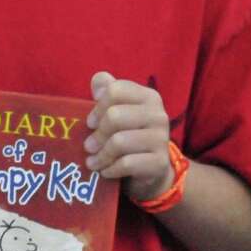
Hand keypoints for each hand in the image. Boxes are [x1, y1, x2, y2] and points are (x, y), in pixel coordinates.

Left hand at [84, 72, 173, 202]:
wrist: (152, 171)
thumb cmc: (131, 137)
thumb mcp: (121, 112)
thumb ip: (109, 92)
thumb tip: (98, 79)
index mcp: (149, 97)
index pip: (116, 90)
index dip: (97, 107)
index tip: (91, 122)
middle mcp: (158, 114)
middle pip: (115, 116)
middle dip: (97, 134)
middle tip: (89, 146)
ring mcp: (161, 138)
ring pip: (119, 141)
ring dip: (100, 156)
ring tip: (93, 162)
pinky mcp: (159, 162)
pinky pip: (126, 163)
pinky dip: (110, 169)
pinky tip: (106, 171)